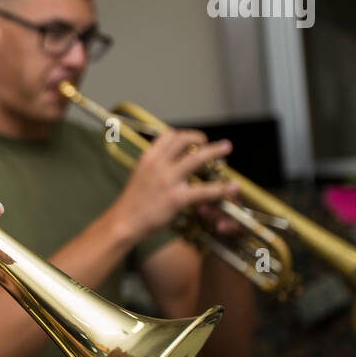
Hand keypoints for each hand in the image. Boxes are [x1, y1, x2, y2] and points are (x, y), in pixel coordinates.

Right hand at [111, 128, 237, 243]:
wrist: (123, 222)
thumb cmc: (132, 202)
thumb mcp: (139, 175)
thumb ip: (154, 166)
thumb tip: (169, 160)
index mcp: (148, 158)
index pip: (168, 136)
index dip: (184, 135)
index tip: (193, 140)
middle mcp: (158, 164)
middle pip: (183, 141)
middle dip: (200, 138)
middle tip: (211, 142)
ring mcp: (168, 180)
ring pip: (197, 158)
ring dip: (214, 151)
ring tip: (226, 147)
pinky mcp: (177, 198)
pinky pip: (204, 190)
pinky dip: (221, 188)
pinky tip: (232, 187)